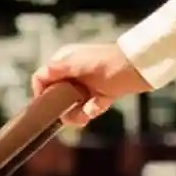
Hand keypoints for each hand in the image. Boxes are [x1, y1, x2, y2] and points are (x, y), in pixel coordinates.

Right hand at [31, 43, 151, 125]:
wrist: (138, 69)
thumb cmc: (106, 63)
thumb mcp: (75, 64)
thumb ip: (53, 71)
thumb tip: (37, 80)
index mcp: (64, 61)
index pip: (41, 79)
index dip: (41, 94)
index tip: (47, 107)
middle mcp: (73, 73)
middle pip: (56, 98)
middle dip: (63, 109)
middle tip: (71, 112)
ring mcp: (87, 86)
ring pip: (72, 108)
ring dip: (78, 113)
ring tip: (89, 110)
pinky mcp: (101, 96)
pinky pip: (88, 109)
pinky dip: (92, 110)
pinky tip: (99, 106)